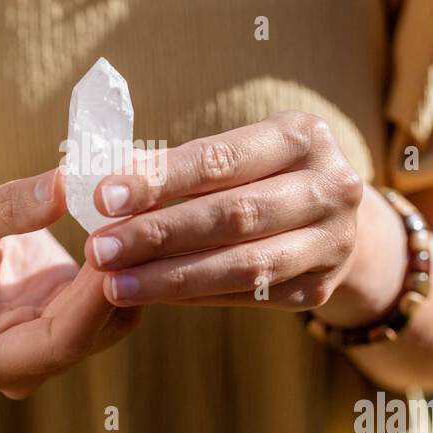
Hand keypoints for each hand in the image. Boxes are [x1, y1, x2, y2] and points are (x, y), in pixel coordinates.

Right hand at [0, 169, 139, 398]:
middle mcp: (24, 367)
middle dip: (122, 275)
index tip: (121, 244)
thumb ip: (12, 206)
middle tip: (146, 217)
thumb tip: (68, 184)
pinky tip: (138, 221)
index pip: (61, 341)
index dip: (97, 296)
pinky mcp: (72, 322)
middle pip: (94, 332)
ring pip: (114, 318)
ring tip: (146, 211)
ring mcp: (51, 349)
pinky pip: (113, 299)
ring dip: (133, 268)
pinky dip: (128, 263)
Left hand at [82, 111, 363, 310]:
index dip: (160, 179)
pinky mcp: (321, 287)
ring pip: (244, 265)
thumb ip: (178, 165)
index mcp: (303, 136)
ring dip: (170, 277)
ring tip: (114, 284)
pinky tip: (150, 295)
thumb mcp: (237, 152)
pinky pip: (248, 295)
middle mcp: (331, 187)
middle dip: (158, 234)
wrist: (333, 217)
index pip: (222, 159)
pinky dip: (194, 296)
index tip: (103, 197)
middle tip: (99, 248)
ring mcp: (333, 242)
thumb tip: (103, 180)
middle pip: (234, 215)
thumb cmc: (262, 173)